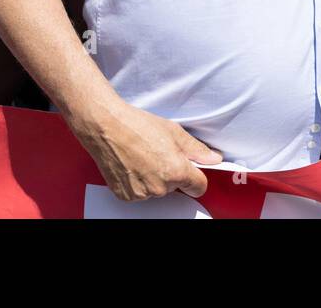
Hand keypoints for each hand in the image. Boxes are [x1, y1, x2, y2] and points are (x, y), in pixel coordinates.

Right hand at [70, 98, 222, 200]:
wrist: (106, 127)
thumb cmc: (138, 126)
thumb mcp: (174, 132)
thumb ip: (197, 149)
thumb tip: (214, 158)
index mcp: (176, 171)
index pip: (199, 187)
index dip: (197, 177)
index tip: (192, 170)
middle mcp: (159, 187)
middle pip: (176, 186)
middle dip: (172, 173)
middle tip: (160, 153)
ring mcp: (141, 193)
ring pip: (158, 190)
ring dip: (155, 179)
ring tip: (144, 156)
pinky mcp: (125, 195)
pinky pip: (140, 193)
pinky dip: (139, 182)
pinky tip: (133, 164)